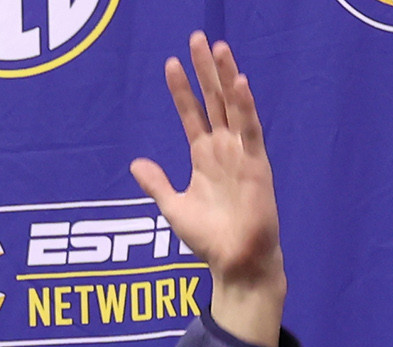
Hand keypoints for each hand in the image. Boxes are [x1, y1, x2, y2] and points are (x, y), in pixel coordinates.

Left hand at [131, 32, 284, 346]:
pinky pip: (251, 131)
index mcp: (205, 156)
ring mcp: (242, 155)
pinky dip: (246, 107)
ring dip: (227, 78)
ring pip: (234, 107)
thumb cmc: (209, 239)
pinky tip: (240, 84)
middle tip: (198, 38)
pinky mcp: (257, 166)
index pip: (192, 114)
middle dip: (206, 70)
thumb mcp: (173, 207)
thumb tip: (135, 164)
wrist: (235, 262)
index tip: (170, 63)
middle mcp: (225, 149)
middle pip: (214, 100)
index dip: (181, 90)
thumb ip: (157, 183)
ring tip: (219, 48)